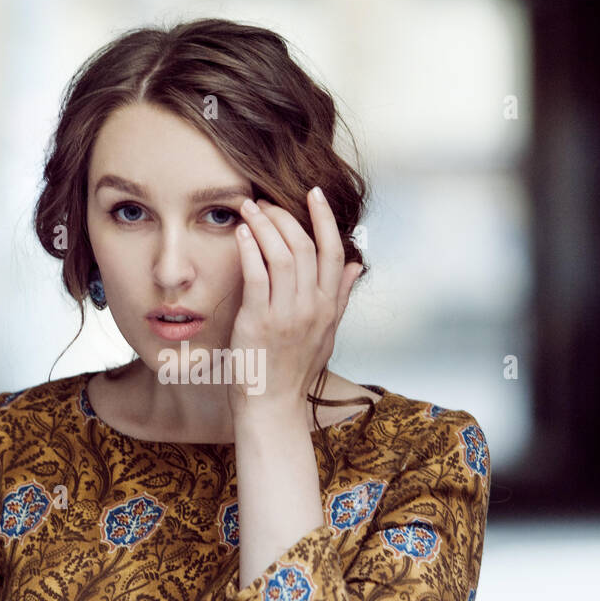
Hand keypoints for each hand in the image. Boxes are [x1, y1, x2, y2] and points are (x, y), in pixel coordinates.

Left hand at [226, 187, 362, 415]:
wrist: (273, 406)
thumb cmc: (294, 371)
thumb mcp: (327, 334)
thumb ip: (341, 297)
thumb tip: (356, 265)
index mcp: (329, 308)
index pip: (334, 252)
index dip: (325, 219)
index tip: (314, 194)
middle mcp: (312, 308)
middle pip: (307, 247)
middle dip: (287, 216)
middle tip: (266, 201)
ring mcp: (287, 315)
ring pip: (283, 256)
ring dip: (266, 226)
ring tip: (251, 208)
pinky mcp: (260, 322)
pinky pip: (257, 276)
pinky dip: (251, 250)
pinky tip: (243, 233)